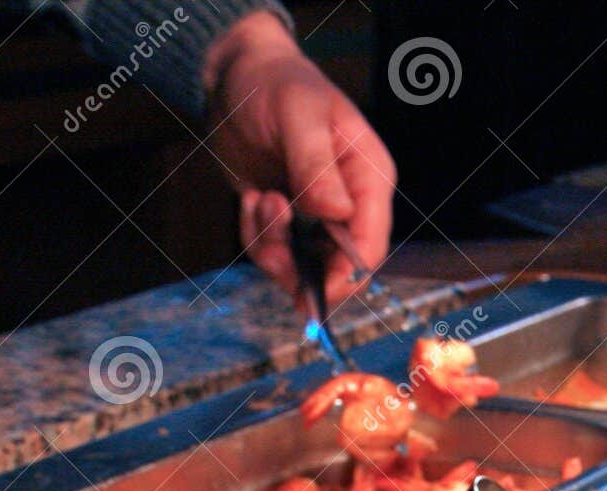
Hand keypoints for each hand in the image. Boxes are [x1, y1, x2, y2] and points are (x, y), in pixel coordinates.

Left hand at [203, 12, 395, 305]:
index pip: (371, 245)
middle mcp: (349, 204)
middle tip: (268, 228)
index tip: (314, 292)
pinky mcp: (287, 225)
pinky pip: (272, 255)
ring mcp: (317, 219)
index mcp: (368, 177)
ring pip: (300, 269)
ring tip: (257, 198)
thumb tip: (336, 212)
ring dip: (270, 244)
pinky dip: (254, 235)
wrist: (235, 81)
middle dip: (298, 264)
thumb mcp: (298, 115)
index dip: (347, 276)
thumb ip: (316, 165)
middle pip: (338, 269)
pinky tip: (249, 199)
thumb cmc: (275, 85)